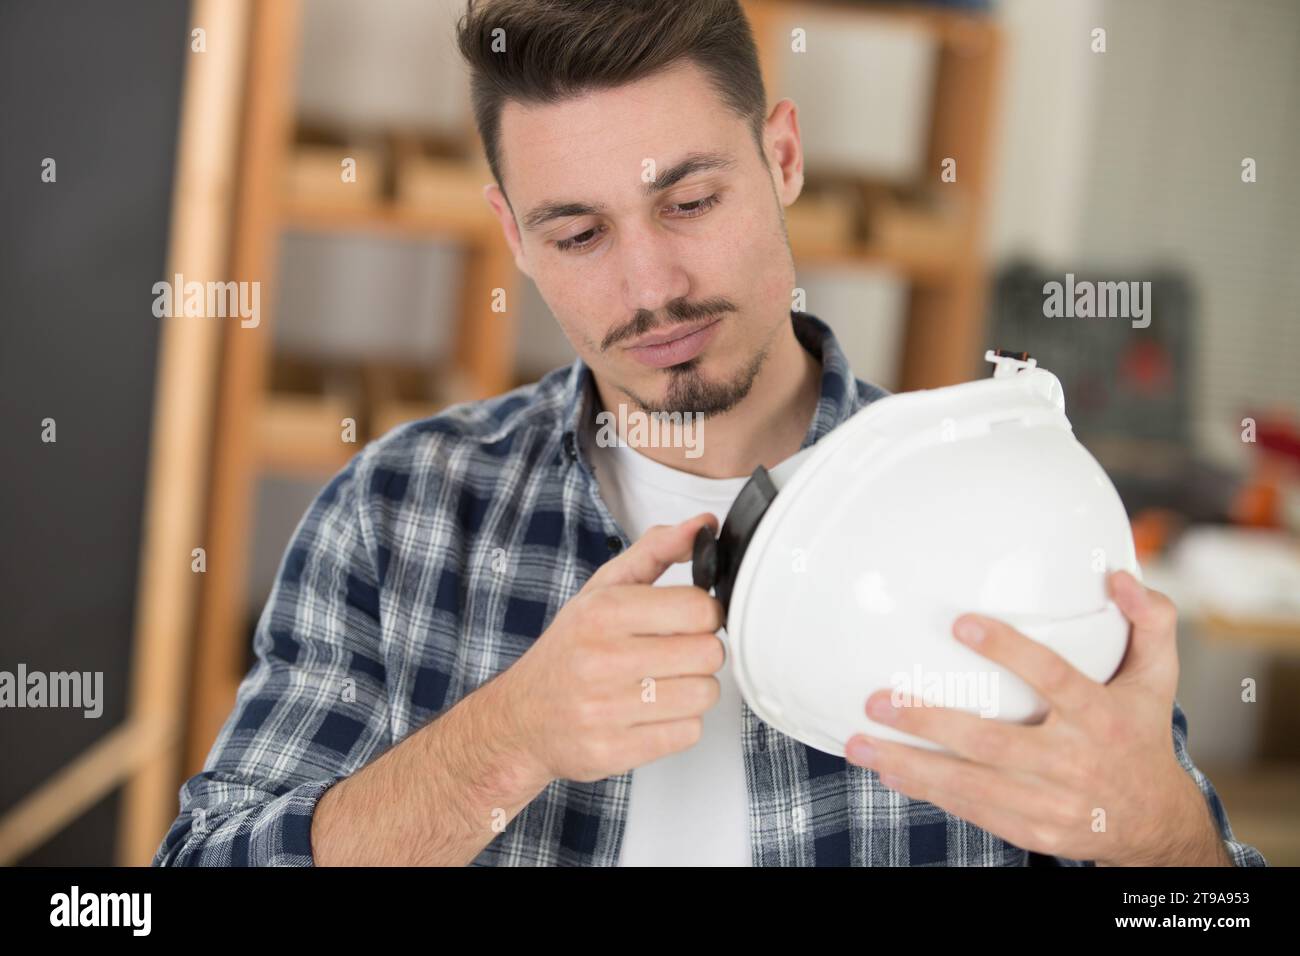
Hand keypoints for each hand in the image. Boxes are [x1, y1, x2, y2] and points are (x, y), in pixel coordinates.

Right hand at [494, 513, 726, 785]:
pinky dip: (679, 724)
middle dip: (701, 653)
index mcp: (602, 612)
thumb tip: (703, 526)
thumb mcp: (602, 590)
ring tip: (665, 684)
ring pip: (703, 696)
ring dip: (694, 690)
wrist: (520, 718)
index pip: (699, 608)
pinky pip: (687, 734)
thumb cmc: (570, 650)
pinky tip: (652, 713)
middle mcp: (601, 659)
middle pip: (708, 653)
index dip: (705, 613)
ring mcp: (604, 709)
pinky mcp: (611, 751)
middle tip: (678, 653)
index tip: (691, 619)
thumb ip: (656, 551)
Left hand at [844, 570, 1229, 865]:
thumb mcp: (1158, 679)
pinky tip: (889, 773)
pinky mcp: (1033, 831)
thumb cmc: (1142, 738)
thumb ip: (1149, 621)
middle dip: (929, 721)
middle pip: (992, 741)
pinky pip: (973, 810)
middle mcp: (1074, 761)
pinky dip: (928, 792)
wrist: (1157, 825)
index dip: (1009, 650)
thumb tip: (1119, 576)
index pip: (1053, 678)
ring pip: (970, 784)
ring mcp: (1051, 802)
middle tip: (878, 700)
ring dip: (910, 764)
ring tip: (861, 743)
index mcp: (1102, 717)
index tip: (960, 623)